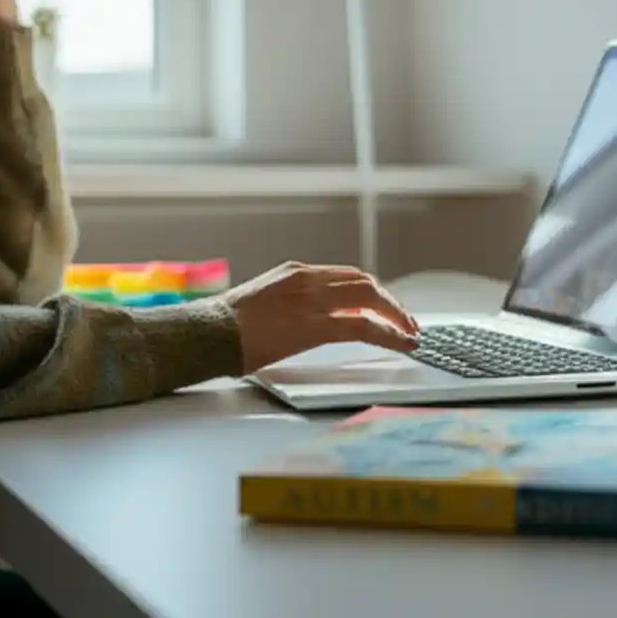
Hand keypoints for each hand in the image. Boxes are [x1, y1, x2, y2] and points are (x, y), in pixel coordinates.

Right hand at [225, 261, 420, 373]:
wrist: (206, 333)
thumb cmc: (224, 328)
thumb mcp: (260, 303)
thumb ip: (288, 304)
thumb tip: (304, 322)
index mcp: (295, 273)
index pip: (346, 276)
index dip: (372, 291)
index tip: (383, 307)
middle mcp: (308, 279)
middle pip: (364, 282)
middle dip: (390, 302)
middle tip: (405, 321)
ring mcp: (312, 300)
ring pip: (371, 298)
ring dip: (396, 317)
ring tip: (410, 334)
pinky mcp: (315, 325)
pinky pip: (364, 326)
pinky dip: (389, 334)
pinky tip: (401, 345)